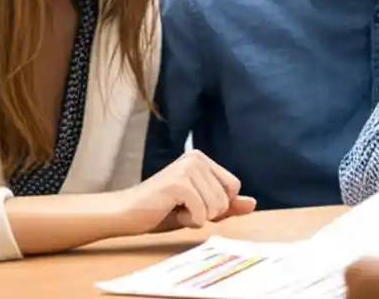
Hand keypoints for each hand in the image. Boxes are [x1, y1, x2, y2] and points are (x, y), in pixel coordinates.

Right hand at [113, 149, 256, 233]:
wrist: (126, 214)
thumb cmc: (162, 211)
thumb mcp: (201, 209)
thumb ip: (227, 206)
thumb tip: (253, 203)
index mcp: (203, 159)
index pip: (233, 187)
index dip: (218, 205)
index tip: (194, 204)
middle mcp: (196, 158)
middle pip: (226, 197)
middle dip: (208, 212)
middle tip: (181, 208)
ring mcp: (187, 168)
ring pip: (216, 206)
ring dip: (197, 217)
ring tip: (174, 208)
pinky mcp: (178, 182)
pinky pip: (201, 212)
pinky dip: (189, 220)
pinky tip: (170, 211)